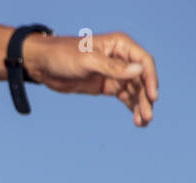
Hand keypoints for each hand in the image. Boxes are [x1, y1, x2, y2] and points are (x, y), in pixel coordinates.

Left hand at [24, 33, 158, 126]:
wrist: (43, 64)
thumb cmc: (63, 56)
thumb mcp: (88, 61)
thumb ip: (113, 67)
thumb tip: (139, 70)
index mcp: (120, 46)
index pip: (143, 62)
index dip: (150, 80)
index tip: (152, 97)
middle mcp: (121, 58)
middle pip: (140, 79)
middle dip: (145, 98)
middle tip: (147, 117)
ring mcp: (114, 73)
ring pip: (133, 90)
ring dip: (139, 106)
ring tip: (143, 123)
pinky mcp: (105, 86)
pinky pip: (124, 97)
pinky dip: (130, 107)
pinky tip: (136, 120)